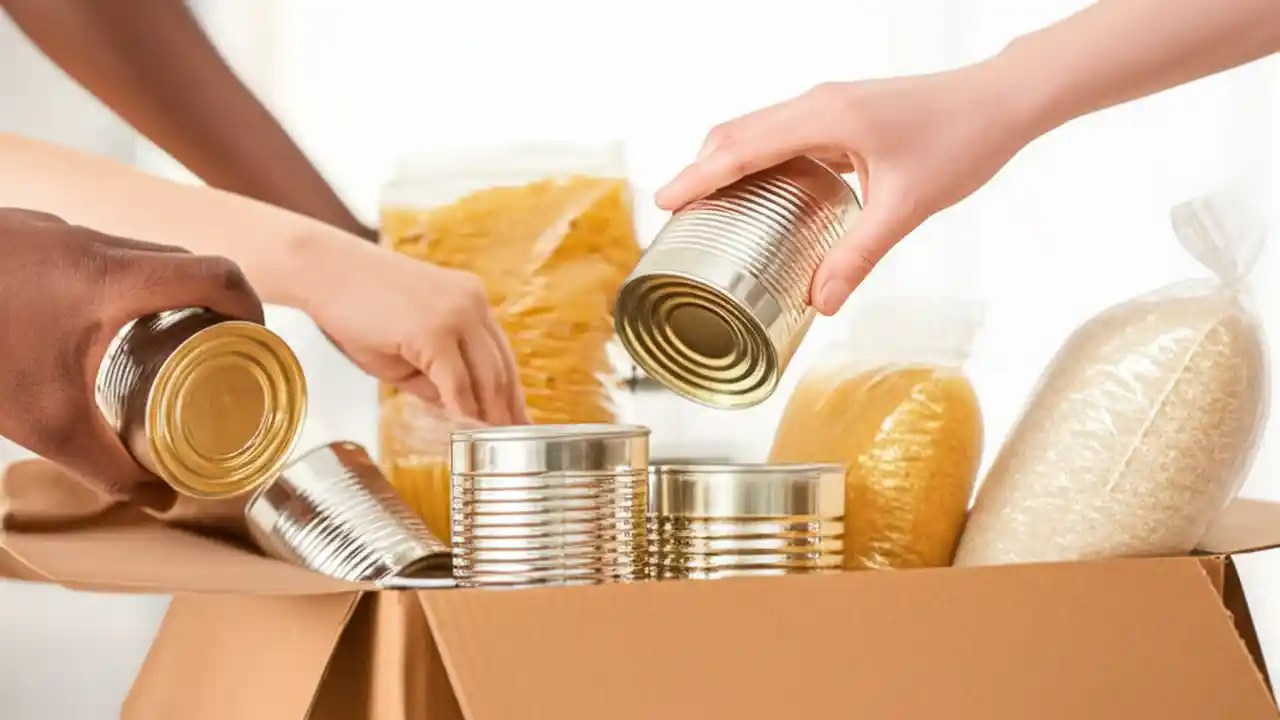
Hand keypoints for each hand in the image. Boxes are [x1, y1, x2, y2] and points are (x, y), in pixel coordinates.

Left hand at [0, 208, 263, 496]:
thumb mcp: (43, 422)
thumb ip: (108, 466)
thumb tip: (158, 500)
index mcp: (111, 278)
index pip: (217, 273)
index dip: (251, 305)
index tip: (254, 340)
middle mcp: (89, 241)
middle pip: (182, 261)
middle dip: (210, 304)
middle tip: (213, 352)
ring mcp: (50, 227)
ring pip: (133, 252)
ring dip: (157, 291)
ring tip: (150, 343)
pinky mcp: (18, 229)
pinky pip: (88, 250)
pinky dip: (108, 283)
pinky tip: (81, 323)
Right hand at [301, 237, 527, 425]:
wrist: (324, 271)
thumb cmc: (357, 307)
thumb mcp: (408, 347)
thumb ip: (437, 375)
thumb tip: (459, 409)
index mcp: (471, 301)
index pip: (502, 355)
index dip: (512, 393)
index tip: (518, 421)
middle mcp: (473, 304)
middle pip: (502, 369)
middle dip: (508, 410)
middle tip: (512, 441)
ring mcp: (456, 315)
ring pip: (486, 377)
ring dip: (488, 414)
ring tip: (490, 443)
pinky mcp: (434, 332)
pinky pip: (456, 382)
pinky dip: (462, 408)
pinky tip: (463, 428)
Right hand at [656, 64, 1038, 314]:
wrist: (1000, 100)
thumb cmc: (960, 141)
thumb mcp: (906, 207)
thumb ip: (859, 255)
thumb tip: (821, 302)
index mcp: (825, 118)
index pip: (741, 147)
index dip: (698, 176)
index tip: (663, 203)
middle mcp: (818, 104)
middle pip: (737, 133)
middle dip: (699, 170)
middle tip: (673, 215)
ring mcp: (828, 107)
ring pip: (757, 130)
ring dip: (726, 164)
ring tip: (704, 207)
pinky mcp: (840, 115)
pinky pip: (783, 136)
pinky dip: (757, 162)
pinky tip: (759, 195)